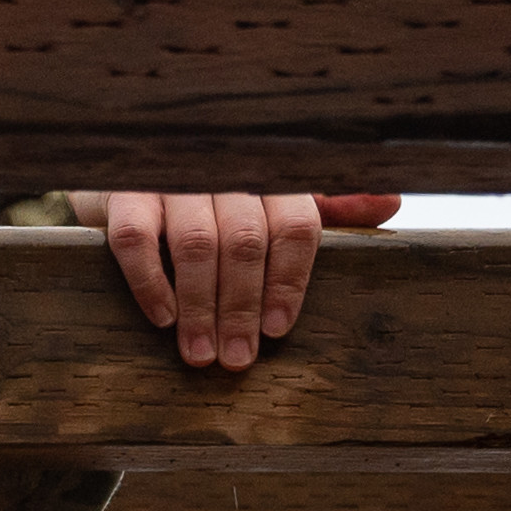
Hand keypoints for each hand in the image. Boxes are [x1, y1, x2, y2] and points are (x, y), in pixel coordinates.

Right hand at [66, 191, 403, 368]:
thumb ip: (326, 200)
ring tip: (201, 353)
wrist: (124, 151)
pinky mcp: (122, 190)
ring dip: (200, 307)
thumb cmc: (207, 184)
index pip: (295, 224)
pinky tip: (162, 317)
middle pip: (246, 242)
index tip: (277, 329)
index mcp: (268, 169)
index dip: (290, 280)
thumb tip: (388, 204)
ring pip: (197, 244)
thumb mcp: (269, 188)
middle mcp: (224, 167)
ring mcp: (171, 177)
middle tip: (237, 358)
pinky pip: (135, 240)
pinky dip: (150, 282)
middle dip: (242, 306)